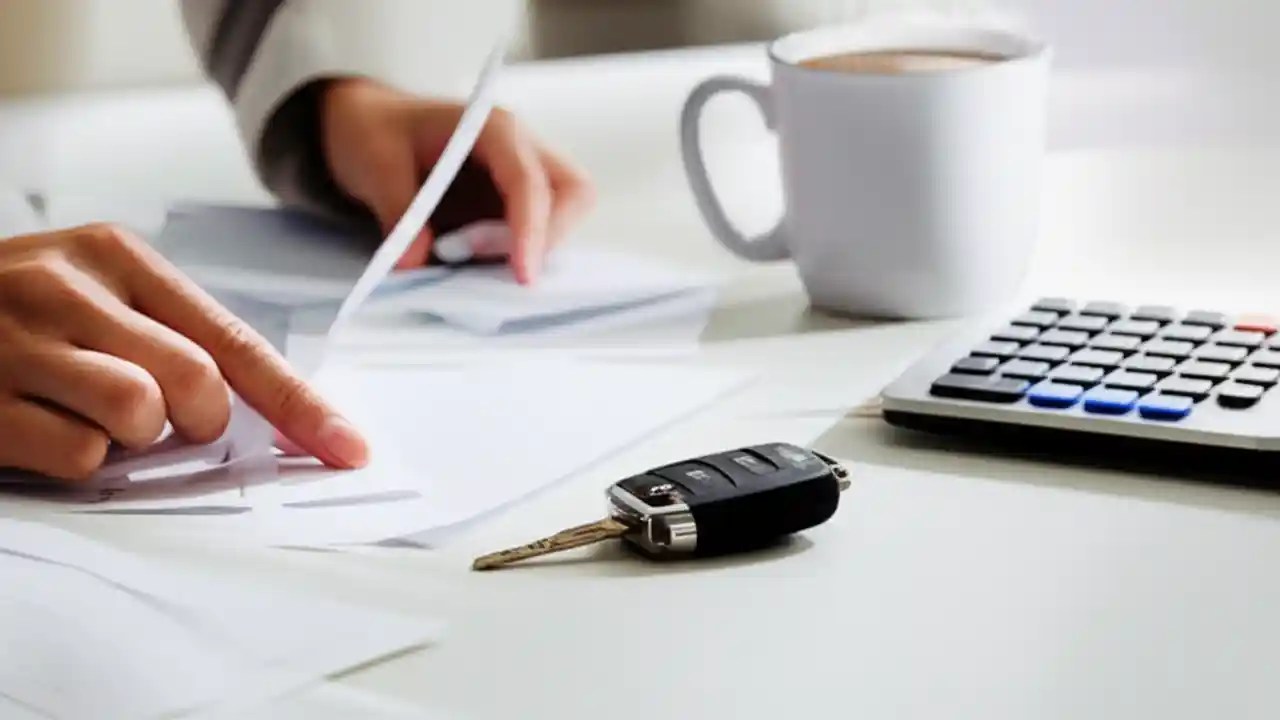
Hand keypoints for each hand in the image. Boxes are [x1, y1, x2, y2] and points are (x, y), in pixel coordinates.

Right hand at [0, 224, 368, 481]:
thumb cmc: (17, 312)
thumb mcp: (96, 293)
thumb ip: (170, 334)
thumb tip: (265, 407)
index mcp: (118, 257)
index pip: (235, 342)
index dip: (301, 405)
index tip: (349, 449)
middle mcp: (68, 286)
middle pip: (198, 385)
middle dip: (195, 422)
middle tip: (157, 417)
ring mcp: (16, 339)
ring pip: (139, 417)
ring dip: (129, 438)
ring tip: (85, 412)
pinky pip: (75, 457)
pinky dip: (73, 460)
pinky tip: (38, 424)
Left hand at [321, 78, 594, 282]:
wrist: (369, 127)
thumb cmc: (375, 132)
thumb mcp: (374, 164)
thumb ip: (398, 212)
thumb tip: (415, 263)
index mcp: (492, 128)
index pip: (530, 180)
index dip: (532, 230)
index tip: (522, 275)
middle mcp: (521, 148)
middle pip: (575, 193)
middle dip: (547, 236)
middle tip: (490, 263)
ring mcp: (523, 176)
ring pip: (563, 215)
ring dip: (531, 248)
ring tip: (467, 259)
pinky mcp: (514, 203)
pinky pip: (537, 233)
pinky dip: (515, 254)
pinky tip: (473, 261)